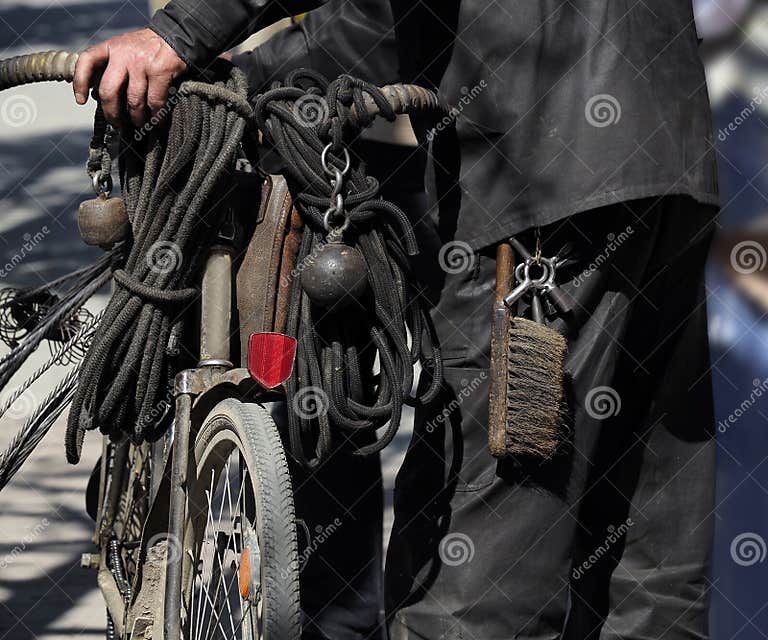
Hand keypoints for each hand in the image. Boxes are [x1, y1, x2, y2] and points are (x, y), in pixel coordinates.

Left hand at [73, 28, 187, 127]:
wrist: (174, 36)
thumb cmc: (147, 48)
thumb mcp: (124, 48)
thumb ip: (113, 65)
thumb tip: (105, 97)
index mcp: (110, 48)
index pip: (86, 62)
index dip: (80, 83)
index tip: (81, 101)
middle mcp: (123, 55)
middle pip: (109, 90)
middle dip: (111, 113)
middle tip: (116, 124)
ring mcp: (142, 64)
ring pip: (134, 101)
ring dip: (137, 118)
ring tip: (139, 124)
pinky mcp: (160, 72)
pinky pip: (155, 101)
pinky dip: (156, 116)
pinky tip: (157, 121)